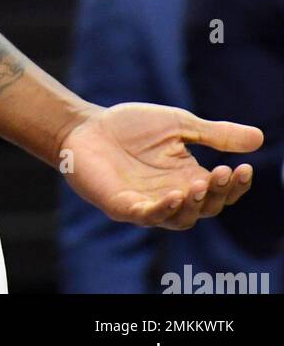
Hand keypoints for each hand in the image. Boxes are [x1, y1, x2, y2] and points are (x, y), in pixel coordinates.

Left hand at [61, 102, 261, 228]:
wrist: (85, 126)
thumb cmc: (130, 127)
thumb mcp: (179, 126)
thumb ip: (215, 135)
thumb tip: (259, 138)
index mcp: (188, 178)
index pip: (220, 192)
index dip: (235, 186)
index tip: (245, 167)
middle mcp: (171, 196)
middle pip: (205, 208)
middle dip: (218, 193)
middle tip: (223, 173)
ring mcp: (147, 204)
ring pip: (180, 219)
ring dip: (193, 205)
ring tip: (200, 184)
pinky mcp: (123, 206)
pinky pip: (147, 216)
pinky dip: (163, 209)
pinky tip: (174, 195)